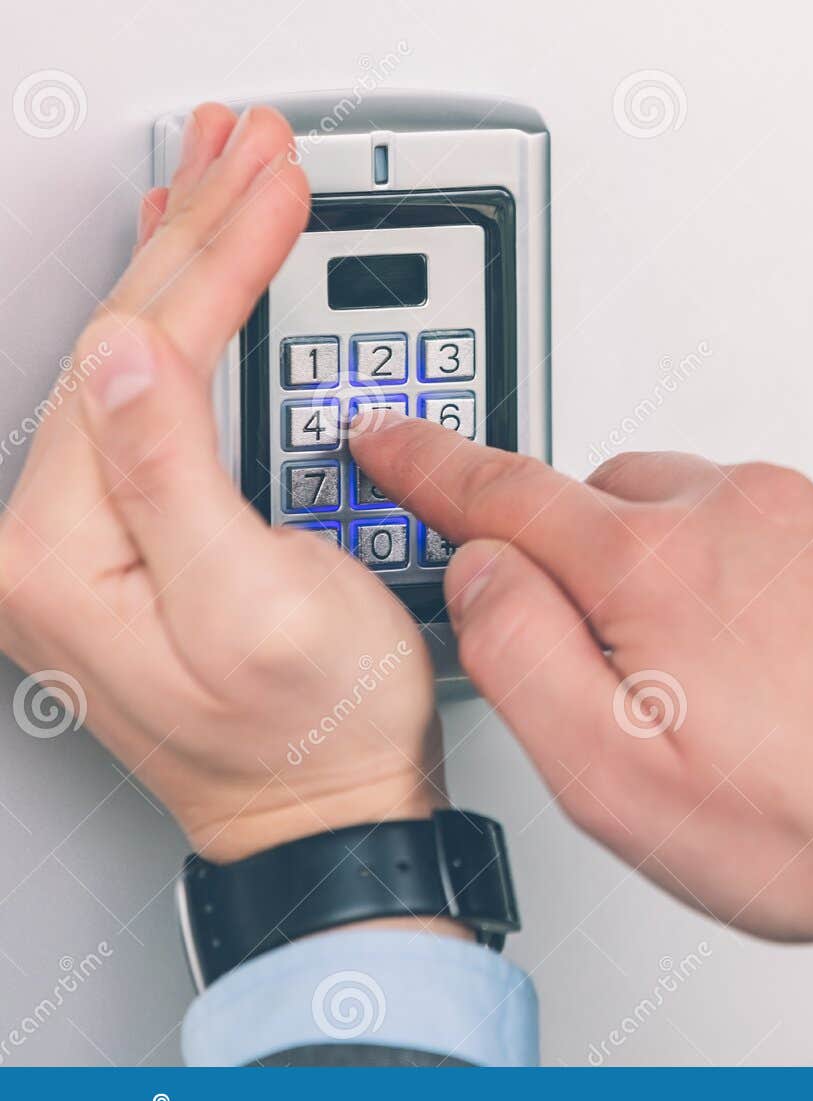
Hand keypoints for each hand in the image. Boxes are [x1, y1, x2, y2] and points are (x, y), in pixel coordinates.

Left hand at [0, 104, 445, 871]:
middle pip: (122, 338)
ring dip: (185, 257)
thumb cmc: (316, 731)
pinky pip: (144, 400)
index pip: (139, 351)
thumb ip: (172, 480)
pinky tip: (188, 282)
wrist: (333, 811)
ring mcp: (79, 542)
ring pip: (129, 356)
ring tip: (222, 176)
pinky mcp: (124, 542)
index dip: (218, 253)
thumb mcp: (254, 607)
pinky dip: (184, 324)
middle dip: (197, 226)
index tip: (276, 179)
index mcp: (59, 552)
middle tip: (252, 142)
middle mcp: (44, 544)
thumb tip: (124, 358)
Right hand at [351, 421, 812, 975]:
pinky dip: (738, 578)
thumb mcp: (616, 780)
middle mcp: (738, 510)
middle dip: (571, 562)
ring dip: (662, 575)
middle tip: (600, 672)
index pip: (501, 487)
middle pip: (597, 501)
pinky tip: (773, 673)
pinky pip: (762, 528)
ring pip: (684, 511)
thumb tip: (478, 571)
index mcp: (655, 562)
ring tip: (711, 698)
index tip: (388, 439)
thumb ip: (519, 655)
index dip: (426, 464)